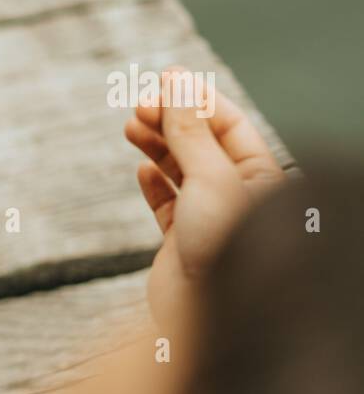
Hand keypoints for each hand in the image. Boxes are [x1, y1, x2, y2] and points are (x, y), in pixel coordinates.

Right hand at [124, 66, 284, 325]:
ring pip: (180, 171)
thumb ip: (189, 131)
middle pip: (202, 145)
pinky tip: (142, 168)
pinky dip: (153, 184)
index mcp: (262, 178)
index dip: (197, 101)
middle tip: (139, 104)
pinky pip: (166, 205)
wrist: (206, 315)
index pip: (229, 126)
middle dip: (171, 121)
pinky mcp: (179, 244)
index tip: (165, 78)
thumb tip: (176, 84)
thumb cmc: (222, 245)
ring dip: (157, 146)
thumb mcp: (209, 177)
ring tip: (131, 127)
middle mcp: (237, 197)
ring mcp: (207, 221)